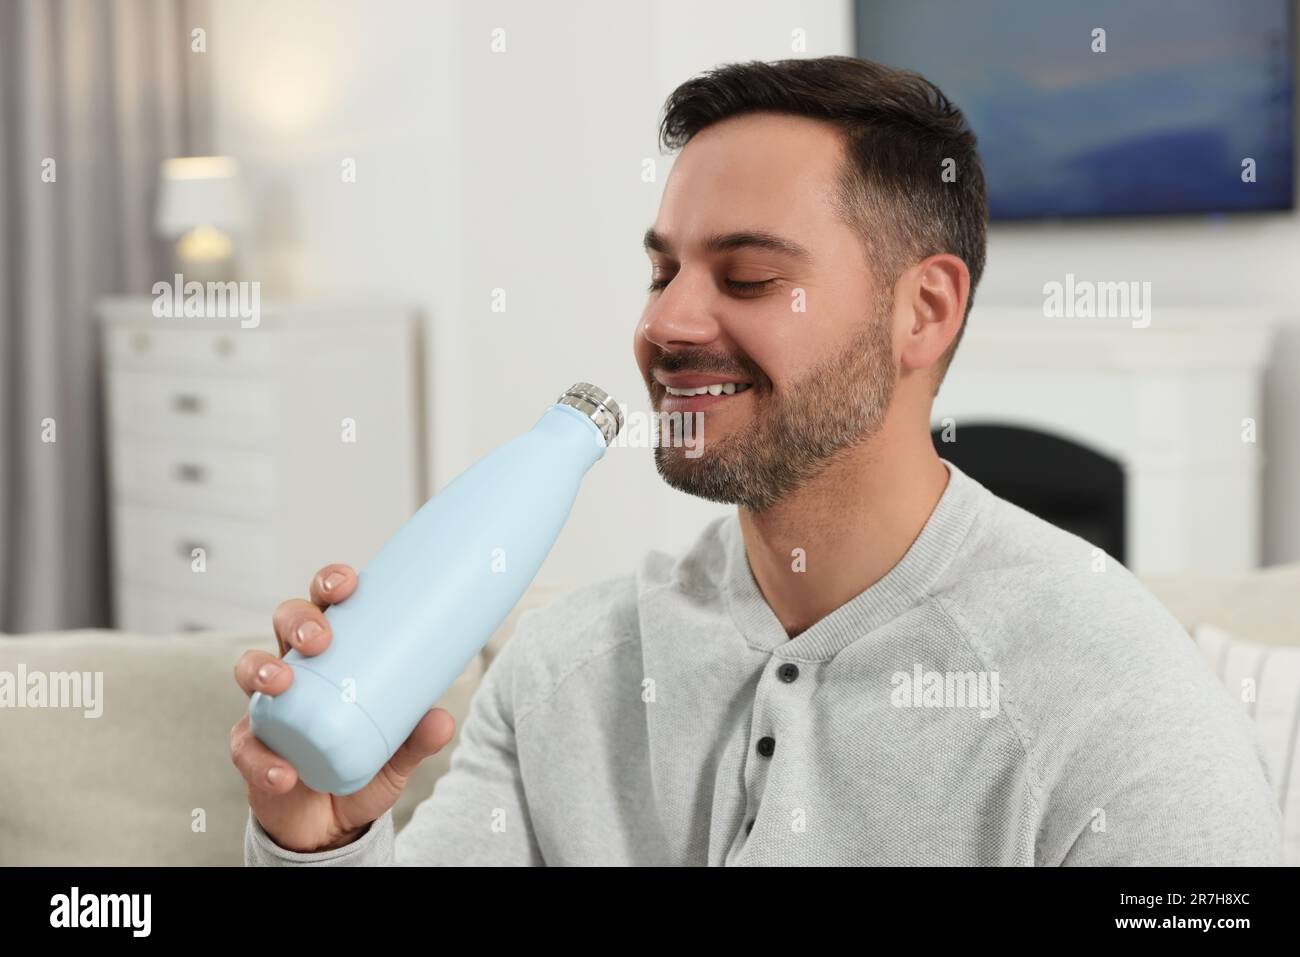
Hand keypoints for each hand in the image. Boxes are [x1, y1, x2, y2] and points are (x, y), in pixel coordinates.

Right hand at [229, 563, 455, 852]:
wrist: (330, 825)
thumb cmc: (362, 766)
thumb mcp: (397, 754)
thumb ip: (418, 739)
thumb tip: (444, 720)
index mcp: (333, 656)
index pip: (326, 606)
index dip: (330, 584)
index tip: (349, 584)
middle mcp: (296, 670)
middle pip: (284, 622)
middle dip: (298, 620)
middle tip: (320, 639)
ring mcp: (268, 706)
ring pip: (249, 668)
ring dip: (261, 668)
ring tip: (282, 683)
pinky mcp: (249, 747)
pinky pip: (246, 745)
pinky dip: (264, 759)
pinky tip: (285, 772)